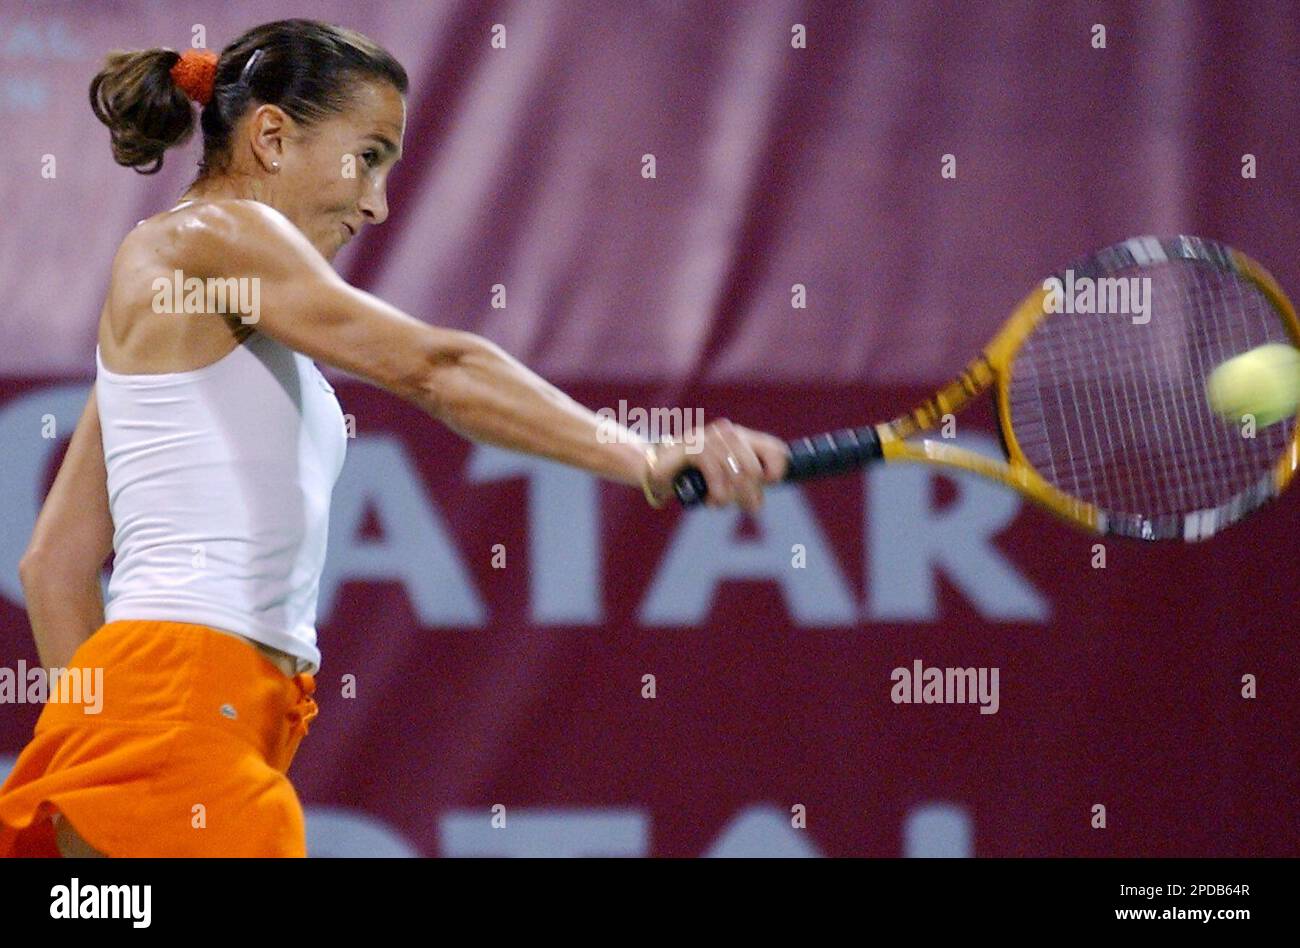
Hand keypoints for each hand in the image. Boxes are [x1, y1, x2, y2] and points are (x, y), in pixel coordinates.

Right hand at [642, 418, 788, 512]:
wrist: (655, 469)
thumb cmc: (691, 476)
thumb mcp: (723, 477)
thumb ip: (743, 480)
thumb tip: (762, 495)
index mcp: (740, 437)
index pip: (773, 448)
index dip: (778, 468)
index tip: (770, 483)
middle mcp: (727, 432)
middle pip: (754, 468)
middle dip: (751, 494)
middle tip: (746, 507)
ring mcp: (709, 437)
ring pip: (736, 472)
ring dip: (731, 497)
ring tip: (720, 503)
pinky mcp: (692, 446)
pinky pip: (715, 470)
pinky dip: (717, 491)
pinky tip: (712, 499)